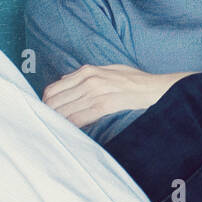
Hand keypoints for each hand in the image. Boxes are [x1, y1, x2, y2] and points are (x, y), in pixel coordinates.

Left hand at [42, 64, 174, 125]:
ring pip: (63, 110)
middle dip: (47, 114)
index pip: (54, 88)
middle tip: (46, 125)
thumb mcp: (109, 69)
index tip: (46, 113)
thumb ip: (87, 74)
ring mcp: (95, 92)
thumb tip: (65, 79)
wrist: (156, 89)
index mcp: (87, 71)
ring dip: (57, 122)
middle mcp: (88, 80)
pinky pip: (78, 118)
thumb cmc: (135, 81)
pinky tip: (68, 132)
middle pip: (54, 100)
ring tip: (54, 131)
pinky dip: (69, 126)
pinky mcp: (104, 105)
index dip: (46, 103)